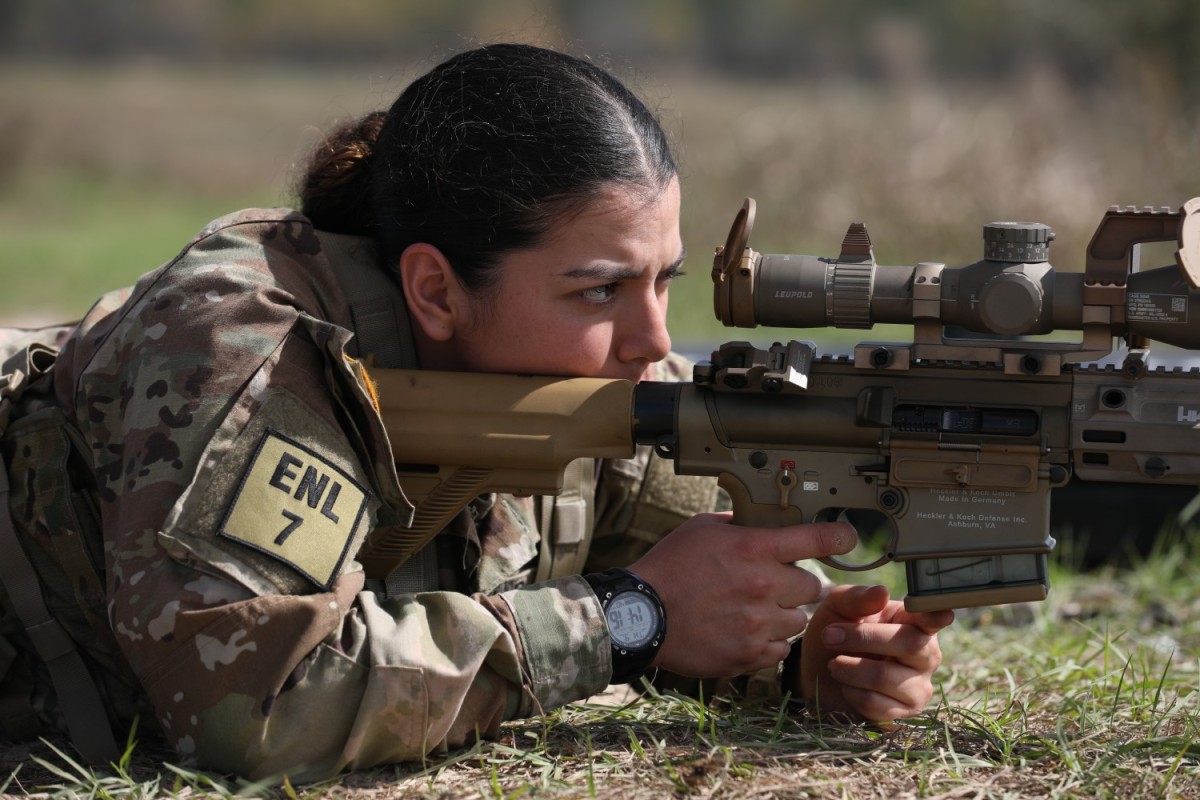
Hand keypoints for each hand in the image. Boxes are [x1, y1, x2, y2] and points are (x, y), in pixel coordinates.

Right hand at [629, 512, 855, 677]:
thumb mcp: (702, 528)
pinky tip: (745, 632)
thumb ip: (740, 524)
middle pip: (812, 585)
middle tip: (769, 585)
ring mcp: (760, 622)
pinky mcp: (751, 654)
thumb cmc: (668, 568)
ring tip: (752, 612)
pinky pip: (781, 649)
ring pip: (799, 619)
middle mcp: (765, 585)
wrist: (641, 616)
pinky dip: (769, 642)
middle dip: (794, 584)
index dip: (838, 536)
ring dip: (782, 615)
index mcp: (754, 548)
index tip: (847, 538)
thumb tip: (763, 520)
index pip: (816, 538)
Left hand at [794, 584, 953, 721]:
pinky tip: (846, 686)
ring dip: (850, 669)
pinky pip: (878, 705)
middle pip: (910, 644)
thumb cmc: (834, 633)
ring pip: (887, 677)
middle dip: (863, 639)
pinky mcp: (903, 714)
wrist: (815, 673)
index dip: (937, 616)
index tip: (942, 614)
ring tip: (834, 663)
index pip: (933, 618)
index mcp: (914, 623)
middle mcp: (925, 655)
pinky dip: (852, 693)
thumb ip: (858, 598)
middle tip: (829, 636)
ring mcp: (918, 687)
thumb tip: (882, 592)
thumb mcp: (838, 607)